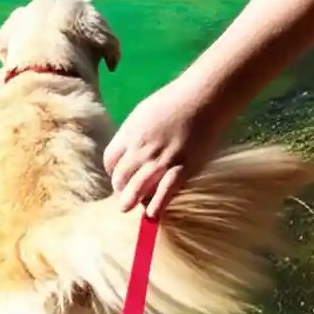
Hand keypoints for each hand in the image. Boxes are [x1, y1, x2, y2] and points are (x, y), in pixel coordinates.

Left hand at [103, 77, 229, 218]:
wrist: (203, 99)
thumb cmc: (175, 101)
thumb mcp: (144, 113)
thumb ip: (135, 133)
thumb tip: (131, 147)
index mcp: (128, 134)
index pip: (110, 160)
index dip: (112, 171)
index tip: (118, 177)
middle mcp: (139, 150)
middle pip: (120, 177)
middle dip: (120, 189)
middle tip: (124, 195)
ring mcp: (159, 161)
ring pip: (136, 189)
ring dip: (130, 201)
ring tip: (128, 208)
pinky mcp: (181, 169)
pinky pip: (164, 193)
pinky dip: (156, 206)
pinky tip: (152, 214)